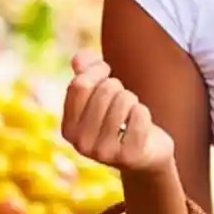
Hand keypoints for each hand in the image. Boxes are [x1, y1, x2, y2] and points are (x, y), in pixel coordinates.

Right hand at [62, 50, 175, 173]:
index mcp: (68, 128)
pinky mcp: (129, 156)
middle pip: (105, 90)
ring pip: (124, 100)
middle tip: (122, 102)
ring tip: (131, 114)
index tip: (107, 72)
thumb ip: (87, 73)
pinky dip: (144, 113)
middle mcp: (81, 143)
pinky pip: (140, 115)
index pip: (80, 85)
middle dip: (119, 88)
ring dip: (133, 100)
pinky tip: (142, 127)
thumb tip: (80, 57)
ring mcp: (104, 153)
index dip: (98, 71)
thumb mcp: (100, 95)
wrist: (145, 154)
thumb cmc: (120, 119)